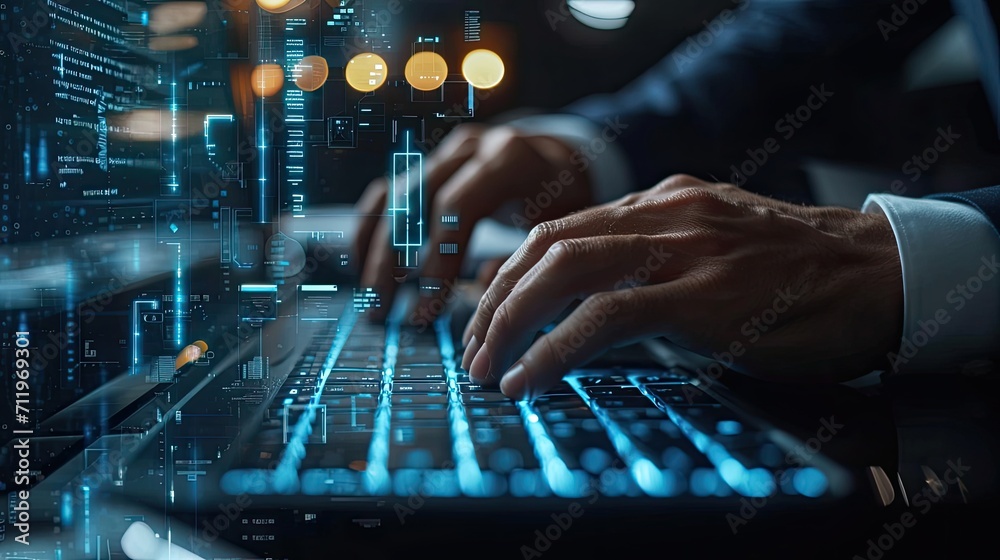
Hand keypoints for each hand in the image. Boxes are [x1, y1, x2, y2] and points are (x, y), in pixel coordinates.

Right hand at [353, 124, 592, 319]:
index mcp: (506, 159)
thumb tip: (481, 291)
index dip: (437, 262)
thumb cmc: (566, 199)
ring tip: (374, 303)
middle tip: (386, 314)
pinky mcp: (429, 164)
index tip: (428, 310)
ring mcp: (444, 154)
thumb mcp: (563, 226)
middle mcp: (469, 150)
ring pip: (394, 201)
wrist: (563, 159)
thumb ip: (527, 258)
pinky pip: (388, 195)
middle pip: (415, 204)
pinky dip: (372, 230)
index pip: (456, 208)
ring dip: (378, 254)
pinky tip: (365, 266)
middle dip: (395, 264)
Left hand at [461, 174, 902, 398]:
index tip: (487, 315)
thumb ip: (659, 267)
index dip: (510, 274)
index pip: (560, 229)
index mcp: (661, 204)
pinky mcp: (702, 295)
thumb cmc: (798, 275)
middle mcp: (662, 214)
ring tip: (485, 369)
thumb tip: (600, 313)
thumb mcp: (714, 253)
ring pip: (565, 270)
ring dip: (510, 322)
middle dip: (495, 299)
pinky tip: (527, 378)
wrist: (878, 274)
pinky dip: (554, 349)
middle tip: (473, 349)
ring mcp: (682, 250)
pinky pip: (606, 318)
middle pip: (547, 244)